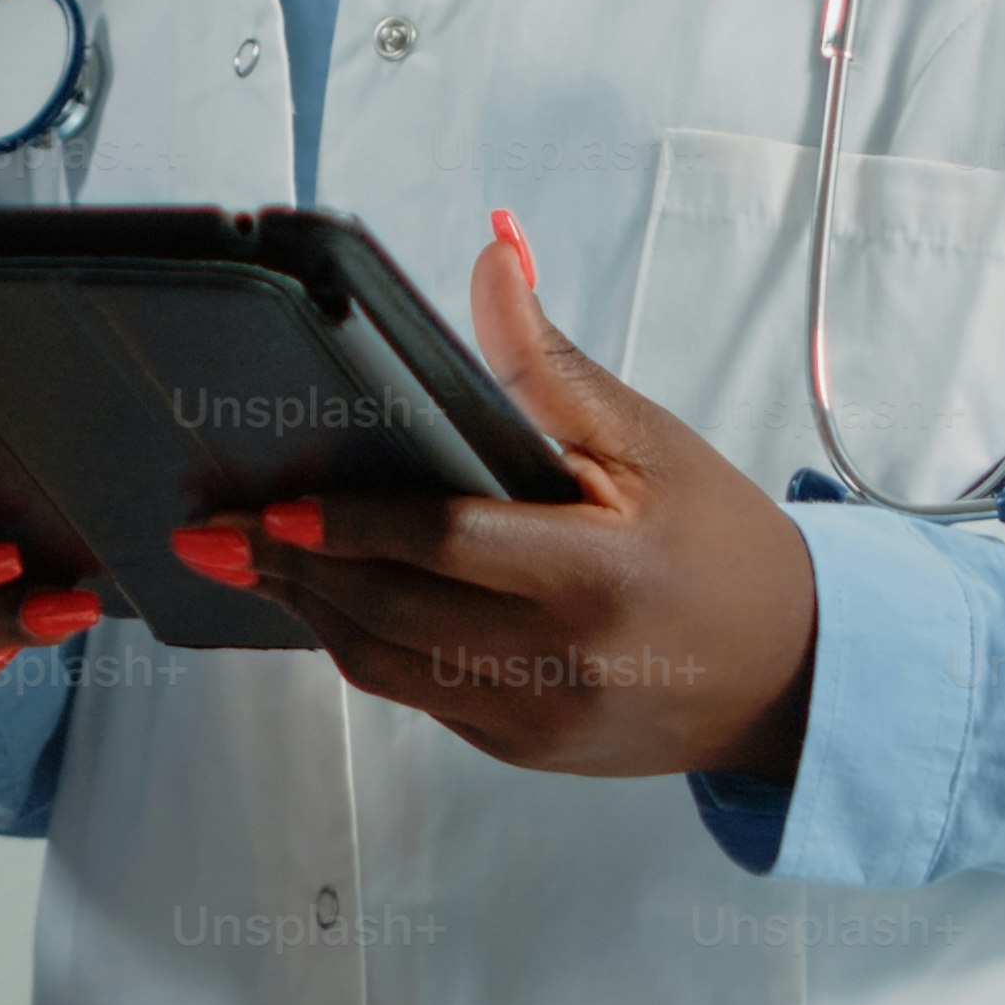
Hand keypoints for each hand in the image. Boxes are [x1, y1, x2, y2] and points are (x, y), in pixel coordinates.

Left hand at [179, 209, 823, 783]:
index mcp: (596, 577)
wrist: (790, 672)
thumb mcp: (646, 441)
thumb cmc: (719, 544)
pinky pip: (419, 698)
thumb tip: (493, 255)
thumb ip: (548, 362)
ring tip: (251, 561)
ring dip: (313, 612)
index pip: (443, 546)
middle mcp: (561, 663)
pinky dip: (367, 646)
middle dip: (292, 570)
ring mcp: (536, 720)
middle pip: (390, 616)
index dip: (348, 526)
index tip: (274, 505)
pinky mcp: (522, 750)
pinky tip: (330, 599)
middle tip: (214, 533)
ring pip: (387, 669)